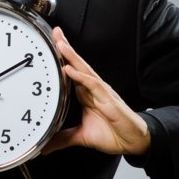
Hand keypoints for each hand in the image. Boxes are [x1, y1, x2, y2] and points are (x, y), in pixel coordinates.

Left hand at [43, 27, 149, 155]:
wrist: (133, 143)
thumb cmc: (112, 133)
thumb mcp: (81, 136)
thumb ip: (63, 138)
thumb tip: (45, 146)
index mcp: (85, 93)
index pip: (71, 70)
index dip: (61, 57)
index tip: (49, 44)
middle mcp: (92, 89)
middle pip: (76, 64)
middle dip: (65, 47)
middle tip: (54, 32)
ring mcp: (101, 92)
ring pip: (84, 69)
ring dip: (71, 56)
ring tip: (60, 44)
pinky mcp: (108, 100)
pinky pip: (93, 85)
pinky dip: (81, 76)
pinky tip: (70, 70)